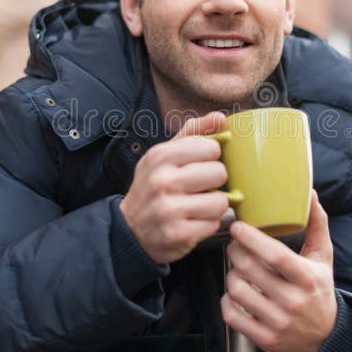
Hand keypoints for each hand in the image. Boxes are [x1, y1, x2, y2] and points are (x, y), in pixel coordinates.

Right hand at [120, 112, 230, 263]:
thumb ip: (193, 133)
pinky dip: (208, 224)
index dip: (211, 157)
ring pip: (221, 201)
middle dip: (215, 182)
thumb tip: (220, 117)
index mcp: (160, 156)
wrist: (130, 228)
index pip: (211, 147)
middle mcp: (162, 181)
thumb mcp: (165, 155)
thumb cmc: (153, 186)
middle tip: (201, 187)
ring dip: (215, 205)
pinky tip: (194, 221)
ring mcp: (169, 209)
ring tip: (199, 205)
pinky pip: (214, 224)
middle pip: (219, 173)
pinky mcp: (178, 234)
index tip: (201, 164)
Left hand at [221, 190, 336, 351]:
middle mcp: (293, 302)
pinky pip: (232, 315)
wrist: (325, 336)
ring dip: (231, 275)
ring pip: (237, 290)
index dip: (252, 239)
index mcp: (308, 279)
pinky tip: (235, 292)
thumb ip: (316, 224)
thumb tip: (311, 193)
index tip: (237, 227)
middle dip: (235, 252)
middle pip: (251, 270)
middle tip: (234, 245)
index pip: (275, 256)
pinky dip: (227, 300)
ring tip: (238, 269)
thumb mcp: (323, 257)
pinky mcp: (265, 339)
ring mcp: (278, 323)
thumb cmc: (318, 289)